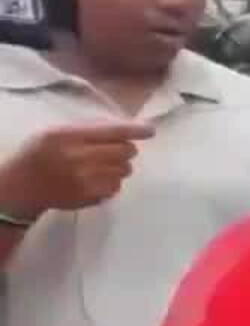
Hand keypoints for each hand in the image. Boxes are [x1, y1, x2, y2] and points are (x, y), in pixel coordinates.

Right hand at [0, 122, 154, 218]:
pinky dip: (112, 182)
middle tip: (114, 150)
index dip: (134, 130)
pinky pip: (117, 186)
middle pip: (126, 151)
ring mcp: (87, 181)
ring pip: (125, 170)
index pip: (111, 131)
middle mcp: (80, 158)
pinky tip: (94, 179)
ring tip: (100, 165)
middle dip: (125, 149)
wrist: (23, 186)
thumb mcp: (56, 132)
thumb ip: (88, 129)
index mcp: (69, 137)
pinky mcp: (92, 197)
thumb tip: (124, 128)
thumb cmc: (41, 153)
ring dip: (119, 166)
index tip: (150, 130)